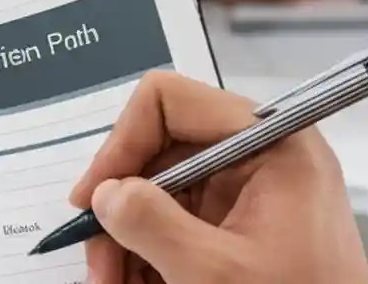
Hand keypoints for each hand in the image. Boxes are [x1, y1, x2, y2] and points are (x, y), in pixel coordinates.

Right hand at [71, 73, 367, 283]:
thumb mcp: (214, 272)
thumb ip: (151, 223)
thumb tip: (105, 194)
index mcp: (272, 143)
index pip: (171, 101)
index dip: (122, 143)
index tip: (96, 197)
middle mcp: (261, 154)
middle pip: (160, 149)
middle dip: (121, 204)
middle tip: (95, 254)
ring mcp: (252, 191)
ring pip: (162, 190)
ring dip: (127, 235)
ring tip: (110, 281)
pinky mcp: (244, 224)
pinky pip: (179, 221)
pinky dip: (149, 251)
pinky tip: (134, 281)